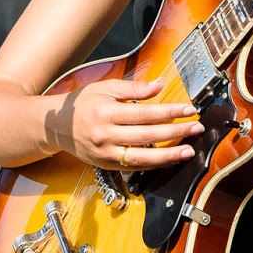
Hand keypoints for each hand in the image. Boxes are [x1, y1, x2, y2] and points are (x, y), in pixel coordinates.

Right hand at [51, 77, 203, 169]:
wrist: (56, 126)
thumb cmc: (81, 104)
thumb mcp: (105, 88)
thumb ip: (135, 89)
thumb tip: (159, 85)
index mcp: (106, 112)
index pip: (146, 113)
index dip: (170, 111)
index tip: (189, 109)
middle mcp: (106, 135)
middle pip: (147, 136)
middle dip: (176, 132)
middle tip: (196, 127)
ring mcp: (105, 153)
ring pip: (142, 158)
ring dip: (168, 156)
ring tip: (188, 151)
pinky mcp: (106, 165)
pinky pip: (133, 167)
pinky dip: (153, 165)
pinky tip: (168, 160)